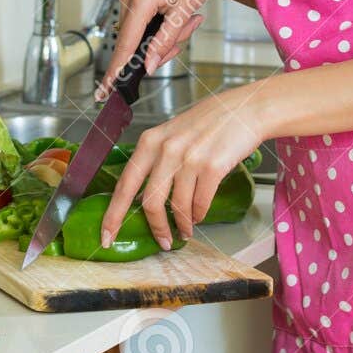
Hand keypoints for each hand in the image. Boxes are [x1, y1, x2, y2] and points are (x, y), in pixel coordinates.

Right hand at [94, 0, 241, 100]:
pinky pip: (142, 22)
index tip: (105, 89)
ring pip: (140, 33)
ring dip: (163, 36)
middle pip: (134, 41)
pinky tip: (178, 17)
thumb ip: (164, 41)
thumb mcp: (184, 12)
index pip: (125, 43)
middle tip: (181, 39)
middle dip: (158, 48)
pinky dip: (159, 27)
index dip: (116, 69)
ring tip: (187, 21)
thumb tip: (147, 64)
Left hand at [99, 81, 270, 247]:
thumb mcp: (172, 135)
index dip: (114, 215)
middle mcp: (166, 149)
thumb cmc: (209, 122)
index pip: (124, 184)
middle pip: (150, 202)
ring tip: (186, 231)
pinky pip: (200, 203)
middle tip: (162, 242)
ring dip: (182, 225)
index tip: (107, 236)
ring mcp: (189, 158)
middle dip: (156, 228)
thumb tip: (143, 197)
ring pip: (177, 206)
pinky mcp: (212, 167)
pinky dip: (198, 215)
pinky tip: (199, 216)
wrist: (245, 110)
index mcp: (150, 141)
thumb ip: (156, 161)